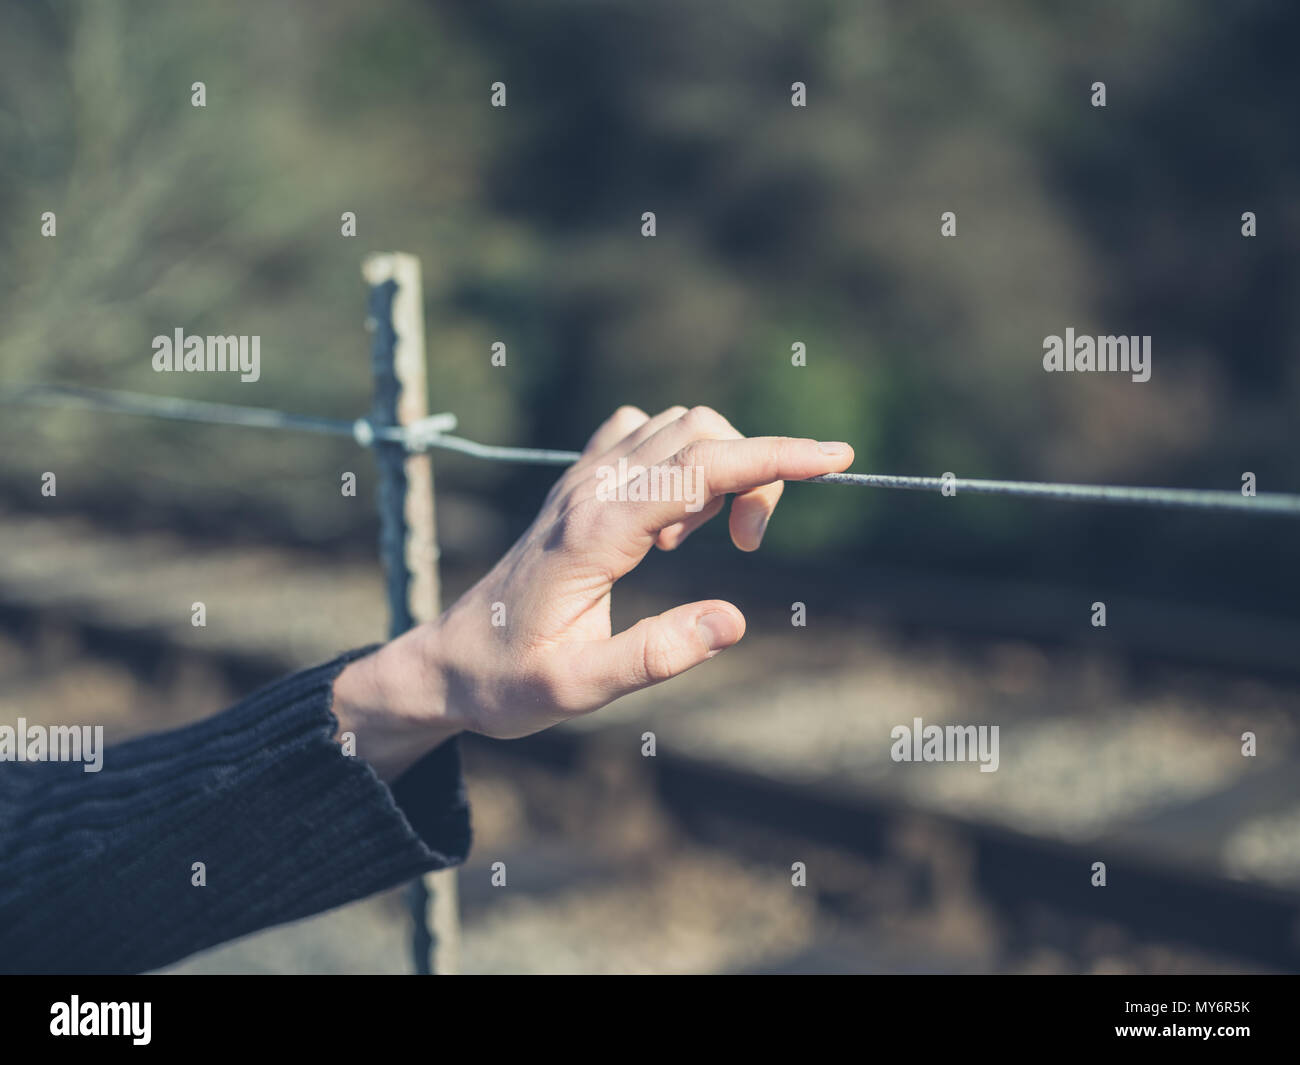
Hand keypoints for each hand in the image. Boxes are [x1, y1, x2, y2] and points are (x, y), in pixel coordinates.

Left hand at [333, 405, 852, 775]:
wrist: (449, 662)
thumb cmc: (509, 681)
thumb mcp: (579, 689)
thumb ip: (655, 656)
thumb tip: (733, 621)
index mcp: (597, 530)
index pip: (702, 467)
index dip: (776, 458)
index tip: (837, 456)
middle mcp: (589, 488)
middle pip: (701, 432)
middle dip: (755, 473)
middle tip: (746, 548)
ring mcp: (581, 479)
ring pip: (678, 425)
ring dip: (718, 467)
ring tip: (700, 541)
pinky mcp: (578, 486)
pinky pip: (645, 434)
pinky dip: (681, 458)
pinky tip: (669, 519)